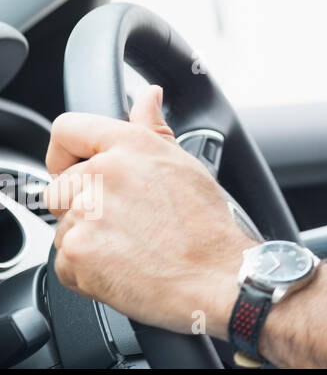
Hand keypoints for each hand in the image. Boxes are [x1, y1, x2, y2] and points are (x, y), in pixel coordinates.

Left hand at [45, 86, 255, 335]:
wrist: (216, 278)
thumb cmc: (208, 226)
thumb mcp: (184, 165)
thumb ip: (153, 128)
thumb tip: (148, 96)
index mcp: (131, 146)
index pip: (68, 130)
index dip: (67, 151)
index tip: (74, 166)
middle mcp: (103, 174)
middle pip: (63, 184)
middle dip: (85, 204)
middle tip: (125, 221)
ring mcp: (86, 215)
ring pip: (65, 225)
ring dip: (89, 237)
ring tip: (131, 246)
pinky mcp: (76, 253)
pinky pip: (64, 261)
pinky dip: (87, 269)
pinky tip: (123, 267)